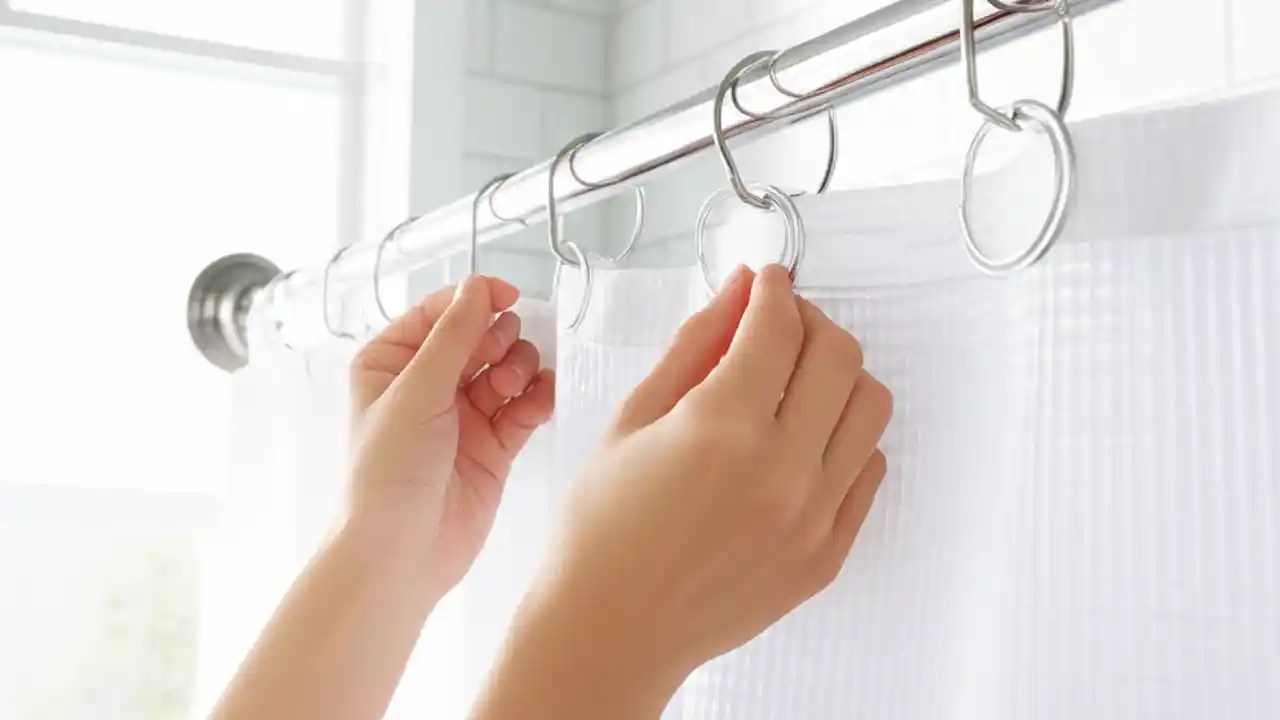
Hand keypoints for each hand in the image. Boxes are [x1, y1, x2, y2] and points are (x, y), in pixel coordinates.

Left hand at [347, 275, 555, 596]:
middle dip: (498, 341)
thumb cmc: (389, 472)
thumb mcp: (416, 392)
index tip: (508, 296)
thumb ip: (453, 336)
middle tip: (494, 367)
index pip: (440, 312)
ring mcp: (463, 415)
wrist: (402, 552)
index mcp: (391, 362)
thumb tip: (478, 285)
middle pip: (481, 336)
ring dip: (518, 369)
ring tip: (507, 392)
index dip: (475, 300)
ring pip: (507, 368)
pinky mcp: (493, 445)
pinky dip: (536, 398)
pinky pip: (525, 406)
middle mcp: (427, 384)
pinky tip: (537, 402)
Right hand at [474, 265, 891, 718]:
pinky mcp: (827, 554)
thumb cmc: (602, 531)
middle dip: (810, 321)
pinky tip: (805, 438)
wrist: (610, 629)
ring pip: (869, 408)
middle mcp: (782, 470)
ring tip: (797, 380)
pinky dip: (846, 439)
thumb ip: (694, 346)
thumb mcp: (632, 419)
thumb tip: (739, 291)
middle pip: (838, 355)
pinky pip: (869, 471)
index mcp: (723, 428)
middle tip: (781, 323)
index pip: (778, 326)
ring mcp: (813, 517)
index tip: (768, 284)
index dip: (774, 290)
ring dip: (839, 376)